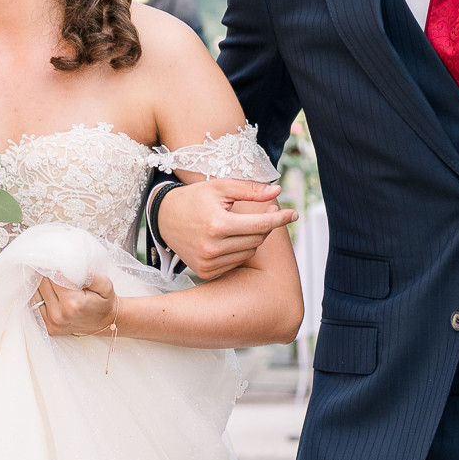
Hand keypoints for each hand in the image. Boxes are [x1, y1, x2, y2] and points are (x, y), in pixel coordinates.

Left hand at [34, 270, 117, 336]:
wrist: (105, 323)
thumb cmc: (104, 302)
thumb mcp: (105, 285)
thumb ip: (90, 275)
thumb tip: (74, 265)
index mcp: (72, 303)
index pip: (54, 276)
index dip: (56, 266)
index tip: (60, 261)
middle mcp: (58, 314)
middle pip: (42, 283)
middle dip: (49, 274)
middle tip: (58, 270)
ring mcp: (51, 323)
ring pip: (36, 293)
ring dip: (42, 284)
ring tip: (55, 281)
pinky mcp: (48, 327)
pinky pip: (36, 305)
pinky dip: (41, 296)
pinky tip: (51, 292)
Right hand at [157, 177, 294, 281]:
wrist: (163, 218)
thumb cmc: (194, 198)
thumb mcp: (220, 187)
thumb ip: (250, 189)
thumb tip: (278, 190)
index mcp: (217, 225)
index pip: (260, 225)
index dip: (280, 218)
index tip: (294, 214)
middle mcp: (212, 248)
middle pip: (257, 239)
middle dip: (265, 224)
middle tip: (265, 211)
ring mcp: (208, 263)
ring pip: (249, 251)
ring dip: (252, 237)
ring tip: (238, 223)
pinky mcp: (206, 272)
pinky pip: (236, 261)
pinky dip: (239, 249)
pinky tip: (227, 238)